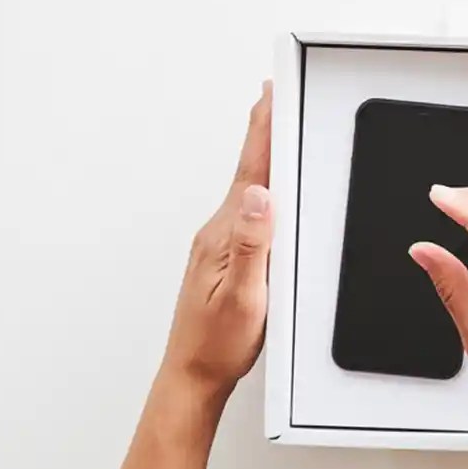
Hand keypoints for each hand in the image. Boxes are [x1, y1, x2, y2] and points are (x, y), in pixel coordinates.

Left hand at [162, 81, 273, 395]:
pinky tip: (267, 186)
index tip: (272, 94)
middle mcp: (219, 232)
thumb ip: (254, 242)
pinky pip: (246, 210)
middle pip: (249, 169)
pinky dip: (260, 185)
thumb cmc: (219, 343)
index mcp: (226, 235)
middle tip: (275, 94)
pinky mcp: (225, 255)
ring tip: (274, 127)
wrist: (193, 374)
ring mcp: (220, 243)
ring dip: (262, 154)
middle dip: (265, 129)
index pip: (252, 171)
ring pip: (248, 187)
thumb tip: (259, 194)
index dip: (264, 129)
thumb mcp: (246, 295)